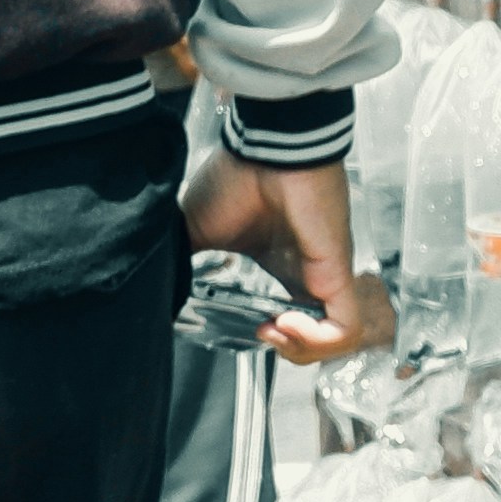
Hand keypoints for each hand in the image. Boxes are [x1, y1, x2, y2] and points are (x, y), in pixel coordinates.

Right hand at [185, 148, 391, 366]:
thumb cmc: (237, 179)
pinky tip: (282, 322)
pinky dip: (315, 341)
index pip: (291, 319)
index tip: (246, 328)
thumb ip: (181, 264)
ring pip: (336, 339)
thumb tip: (155, 292)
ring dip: (300, 351)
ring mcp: (325, 274)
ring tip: (271, 330)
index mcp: (279, 267)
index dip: (273, 338)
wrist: (267, 149)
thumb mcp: (194, 232)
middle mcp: (307, 274)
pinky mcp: (337, 272)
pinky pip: (345, 327)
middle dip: (288, 352)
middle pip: (317, 336)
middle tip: (261, 333)